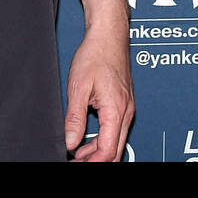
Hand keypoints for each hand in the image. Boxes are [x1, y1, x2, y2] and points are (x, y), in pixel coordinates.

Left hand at [65, 27, 133, 160]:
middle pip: (115, 151)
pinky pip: (115, 129)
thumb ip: (75, 118)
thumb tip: (70, 142)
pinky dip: (101, 140)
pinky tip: (85, 140)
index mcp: (116, 109)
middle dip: (95, 162)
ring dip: (97, 152)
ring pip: (116, 142)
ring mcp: (126, 107)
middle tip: (74, 162)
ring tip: (76, 154)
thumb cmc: (96, 54)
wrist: (108, 34)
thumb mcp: (78, 87)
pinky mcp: (123, 103)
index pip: (107, 151)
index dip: (90, 163)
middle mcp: (126, 111)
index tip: (73, 163)